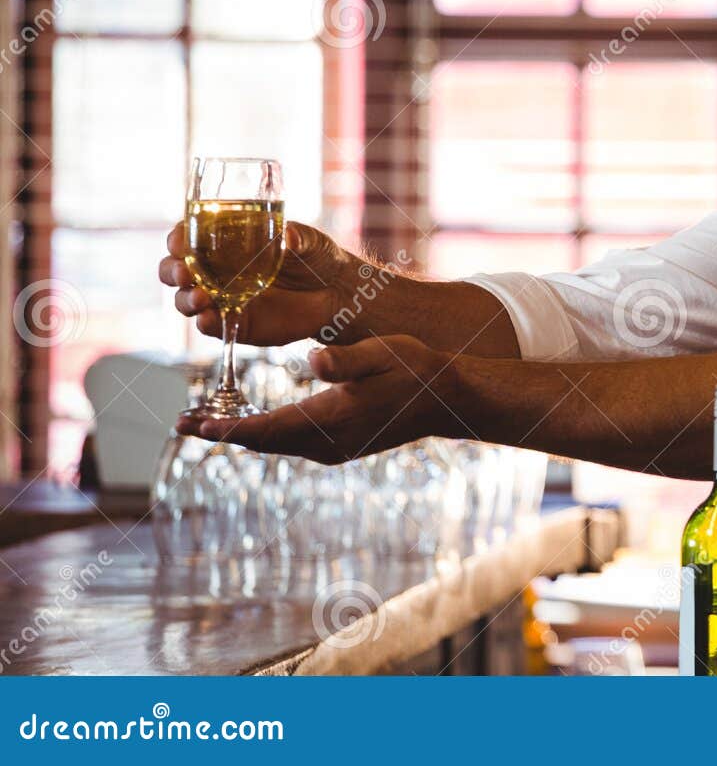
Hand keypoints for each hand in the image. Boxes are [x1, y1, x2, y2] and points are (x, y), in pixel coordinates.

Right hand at [160, 220, 356, 345]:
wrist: (336, 293)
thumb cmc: (317, 257)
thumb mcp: (310, 241)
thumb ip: (297, 237)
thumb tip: (287, 237)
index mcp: (225, 241)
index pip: (188, 237)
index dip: (178, 238)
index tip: (179, 240)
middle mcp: (216, 269)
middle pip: (175, 269)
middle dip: (173, 270)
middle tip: (185, 272)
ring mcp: (223, 298)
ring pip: (186, 299)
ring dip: (186, 298)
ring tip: (201, 298)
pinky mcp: (236, 322)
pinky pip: (212, 325)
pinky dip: (206, 323)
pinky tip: (210, 318)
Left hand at [177, 335, 470, 462]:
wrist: (447, 398)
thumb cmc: (416, 368)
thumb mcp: (383, 352)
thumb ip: (346, 359)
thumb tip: (313, 362)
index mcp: (333, 419)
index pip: (266, 428)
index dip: (225, 427)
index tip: (191, 424)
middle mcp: (329, 442)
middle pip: (263, 442)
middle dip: (223, 431)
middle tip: (183, 423)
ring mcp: (336, 449)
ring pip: (276, 445)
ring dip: (243, 434)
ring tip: (209, 421)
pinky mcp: (342, 445)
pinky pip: (293, 444)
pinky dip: (267, 434)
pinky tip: (255, 423)